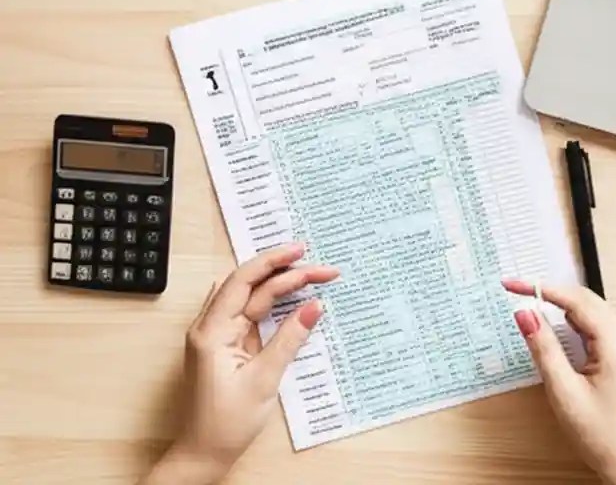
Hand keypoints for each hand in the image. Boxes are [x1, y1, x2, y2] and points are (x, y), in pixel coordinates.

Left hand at [140, 244, 338, 484]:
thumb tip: (314, 307)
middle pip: (250, 286)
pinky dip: (270, 302)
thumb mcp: (264, 379)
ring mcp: (217, 337)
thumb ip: (289, 339)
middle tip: (322, 268)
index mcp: (212, 332)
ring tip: (311, 275)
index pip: (244, 282)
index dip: (274, 263)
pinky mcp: (226, 347)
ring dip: (280, 285)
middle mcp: (210, 328)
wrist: (202, 454)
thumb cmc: (226, 423)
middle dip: (286, 273)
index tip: (303, 253)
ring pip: (251, 299)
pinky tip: (286, 294)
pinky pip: (249, 314)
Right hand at [502, 280, 615, 484]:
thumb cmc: (596, 431)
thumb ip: (543, 348)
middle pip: (584, 299)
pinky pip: (593, 323)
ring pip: (589, 308)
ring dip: (560, 303)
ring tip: (529, 303)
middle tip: (515, 290)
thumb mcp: (562, 390)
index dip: (541, 288)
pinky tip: (553, 325)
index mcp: (615, 343)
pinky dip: (570, 318)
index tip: (512, 284)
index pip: (576, 300)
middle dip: (549, 292)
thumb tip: (525, 314)